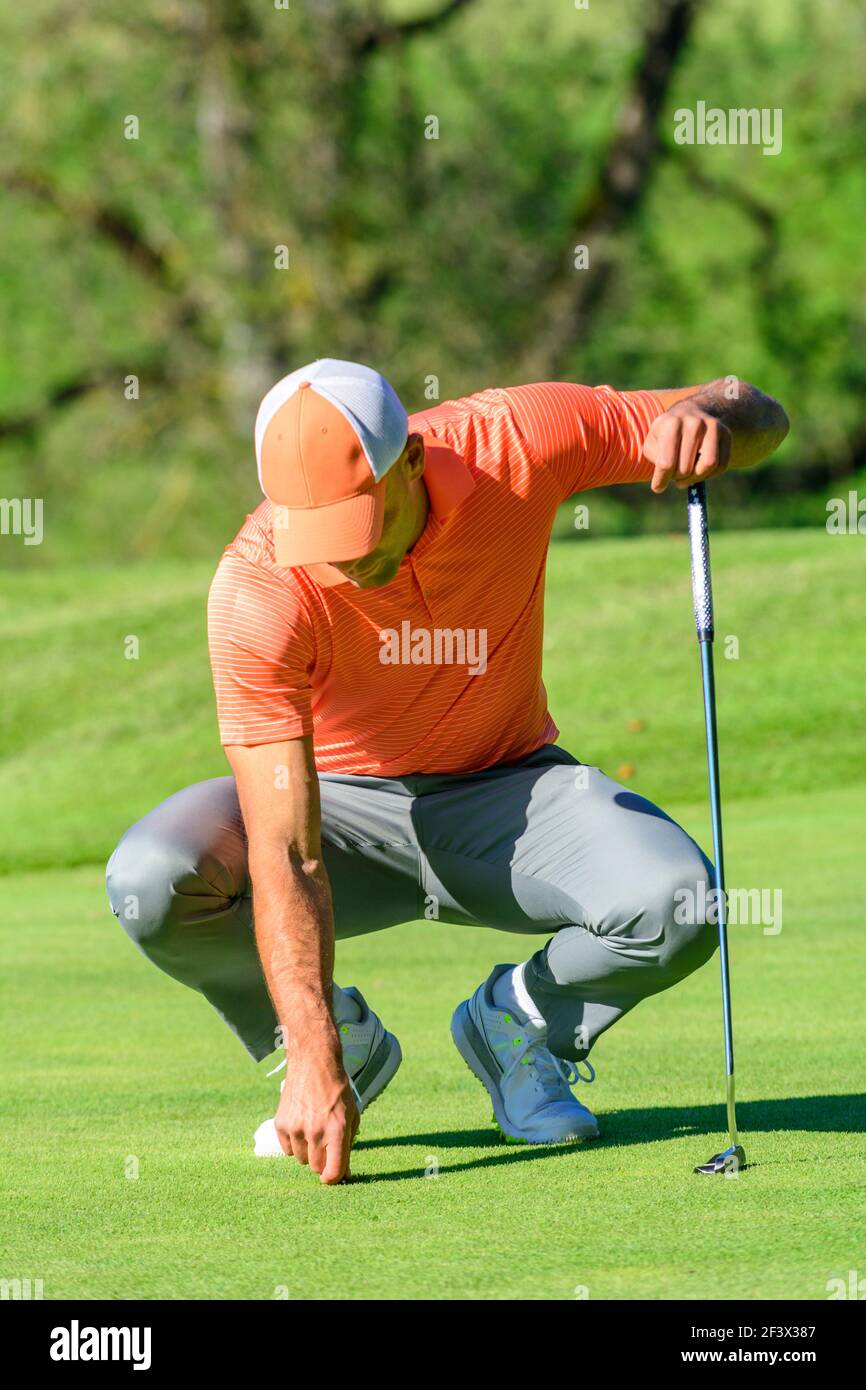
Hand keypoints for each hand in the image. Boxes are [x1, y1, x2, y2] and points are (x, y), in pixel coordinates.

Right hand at [274, 1035, 359, 1183]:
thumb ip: (348, 1145)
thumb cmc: (337, 1090)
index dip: (335, 1178)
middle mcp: (316, 1131)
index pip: (333, 1172)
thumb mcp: (351, 1115)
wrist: (313, 1063)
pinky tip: (301, 1124)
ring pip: (301, 1159)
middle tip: (326, 1144)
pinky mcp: (281, 1124)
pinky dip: (294, 1143)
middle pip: (316, 1168)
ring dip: (308, 1151)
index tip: (334, 1176)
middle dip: (323, 1161)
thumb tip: (346, 1174)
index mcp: (337, 1130)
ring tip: (314, 1129)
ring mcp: (296, 1128)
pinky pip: (287, 1149)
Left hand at [642, 401, 731, 493]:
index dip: (661, 480)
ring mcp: (713, 426)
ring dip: (696, 477)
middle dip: (678, 477)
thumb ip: (655, 461)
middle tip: (674, 474)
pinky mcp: (726, 433)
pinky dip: (710, 474)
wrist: (691, 413)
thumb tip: (663, 484)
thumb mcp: (653, 443)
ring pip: (708, 465)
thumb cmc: (667, 434)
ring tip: (687, 475)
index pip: (666, 464)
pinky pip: (722, 464)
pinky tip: (700, 470)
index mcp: (671, 424)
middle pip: (686, 468)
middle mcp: (694, 422)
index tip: (658, 487)